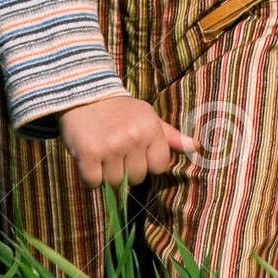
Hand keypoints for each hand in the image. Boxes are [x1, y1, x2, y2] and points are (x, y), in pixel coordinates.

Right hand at [57, 95, 197, 189]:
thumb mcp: (146, 116)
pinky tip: (88, 156)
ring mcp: (110, 145)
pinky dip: (89, 176)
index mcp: (151, 127)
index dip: (146, 162)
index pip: (159, 167)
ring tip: (101, 150)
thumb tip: (197, 146)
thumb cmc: (119, 110)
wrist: (81, 94)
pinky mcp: (88, 153)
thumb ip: (170, 136)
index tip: (134, 148)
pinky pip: (93, 183)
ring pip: (115, 183)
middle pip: (136, 178)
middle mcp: (133, 136)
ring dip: (106, 172)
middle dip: (125, 167)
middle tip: (114, 146)